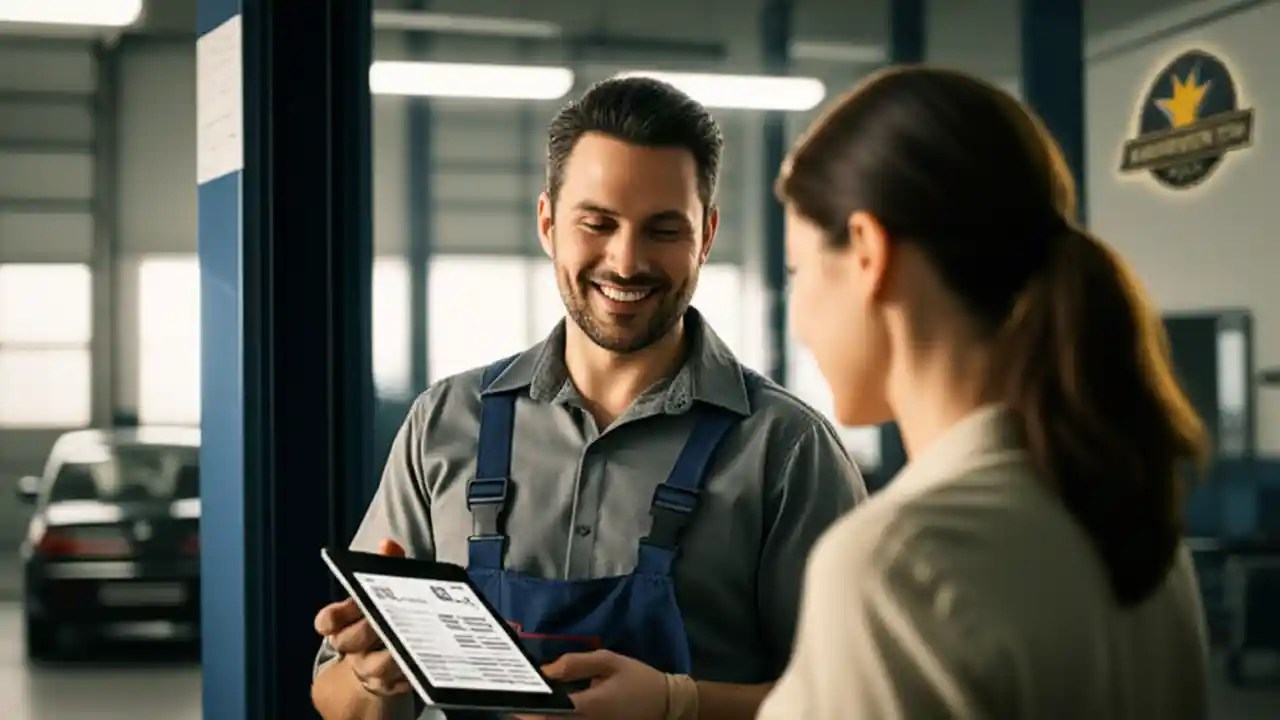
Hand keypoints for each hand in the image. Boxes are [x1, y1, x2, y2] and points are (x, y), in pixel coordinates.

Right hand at [313, 538, 409, 696]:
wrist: (381, 664)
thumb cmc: (381, 618)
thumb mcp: (382, 591)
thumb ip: (385, 566)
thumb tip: (388, 544)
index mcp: (343, 624)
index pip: (326, 621)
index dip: (332, 616)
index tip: (347, 607)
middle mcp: (352, 648)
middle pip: (349, 641)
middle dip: (367, 628)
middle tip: (385, 619)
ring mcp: (371, 669)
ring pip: (376, 666)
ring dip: (393, 653)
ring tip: (412, 641)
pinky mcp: (392, 685)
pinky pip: (400, 682)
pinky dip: (412, 670)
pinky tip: (426, 659)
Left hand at [517, 651, 667, 719]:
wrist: (666, 704)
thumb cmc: (636, 679)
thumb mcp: (609, 661)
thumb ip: (576, 663)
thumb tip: (546, 671)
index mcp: (590, 706)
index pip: (551, 712)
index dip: (529, 709)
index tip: (513, 700)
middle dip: (532, 715)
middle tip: (515, 703)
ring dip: (543, 717)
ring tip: (529, 705)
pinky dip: (557, 718)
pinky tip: (549, 710)